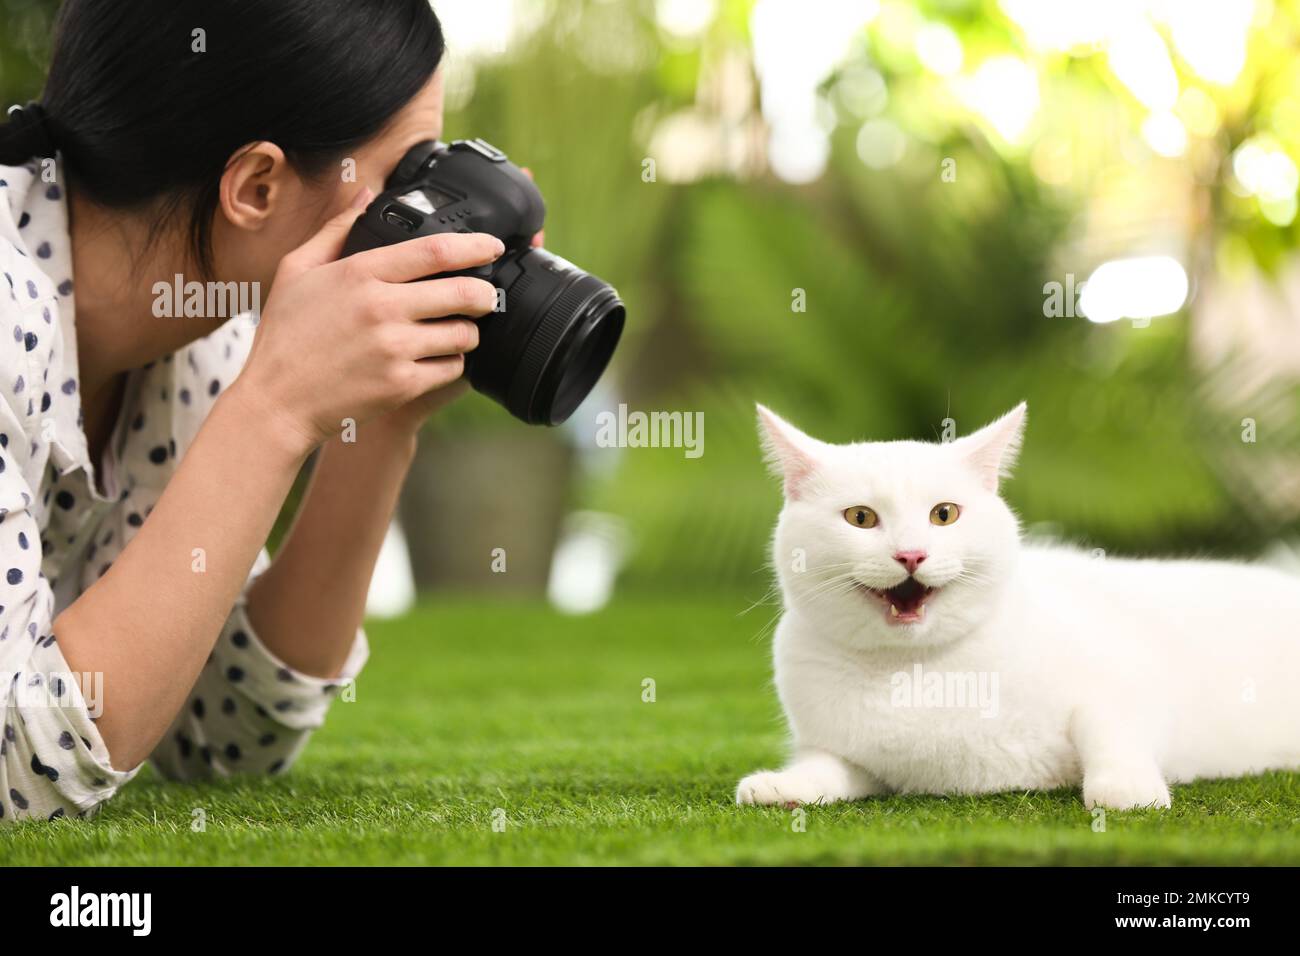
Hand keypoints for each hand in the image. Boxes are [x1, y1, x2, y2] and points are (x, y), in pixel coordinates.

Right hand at [234, 187, 501, 454]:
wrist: (276, 402)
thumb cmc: (286, 335)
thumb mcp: (297, 269)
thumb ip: (336, 228)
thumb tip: (367, 192)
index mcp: (360, 272)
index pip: (435, 251)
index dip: (475, 246)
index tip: (493, 246)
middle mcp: (382, 308)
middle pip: (462, 292)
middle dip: (485, 293)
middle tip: (487, 295)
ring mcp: (394, 349)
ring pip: (463, 334)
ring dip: (468, 331)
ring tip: (456, 329)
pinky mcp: (402, 384)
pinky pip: (451, 369)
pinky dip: (451, 362)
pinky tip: (437, 358)